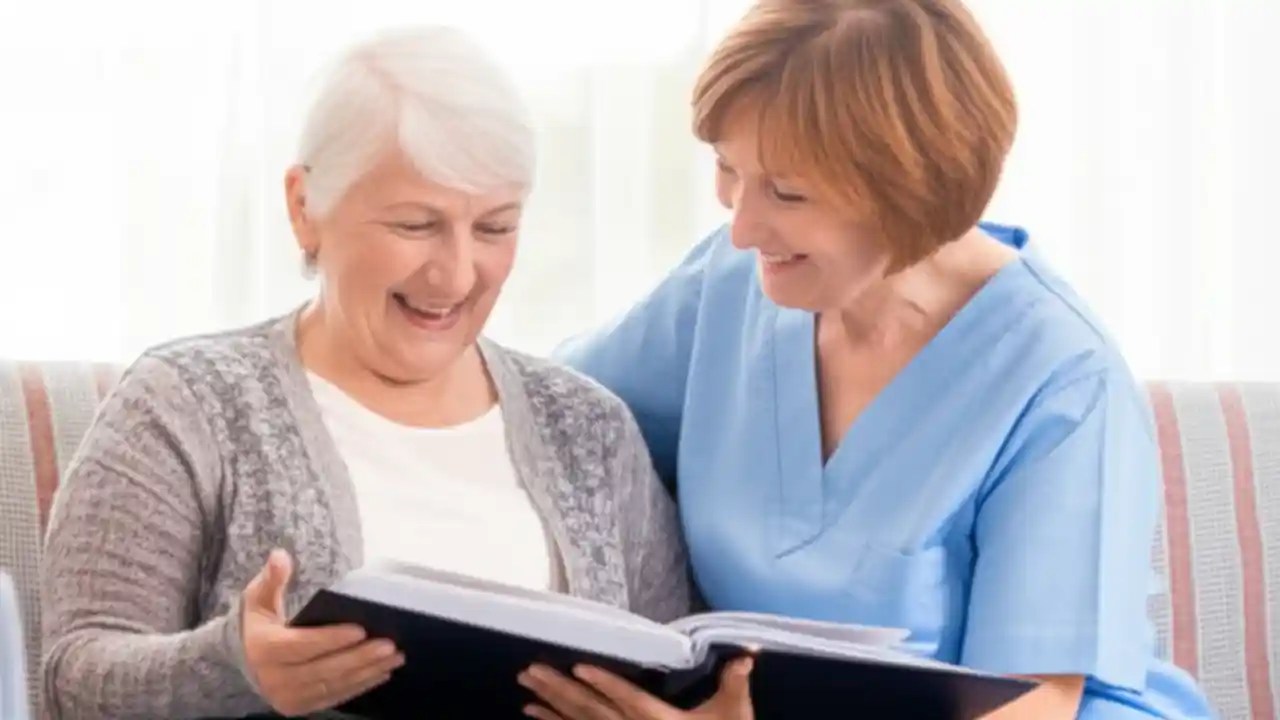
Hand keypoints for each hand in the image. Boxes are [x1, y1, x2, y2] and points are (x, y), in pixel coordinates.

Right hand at [241, 549, 404, 715]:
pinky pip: (335, 698)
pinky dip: (360, 686)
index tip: (360, 629)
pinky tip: (381, 673)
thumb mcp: (259, 599)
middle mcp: (275, 679)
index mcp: (265, 649)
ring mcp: (289, 697)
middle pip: (324, 669)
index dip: (332, 639)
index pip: (303, 645)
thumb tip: (280, 556)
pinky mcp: (302, 707)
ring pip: (334, 685)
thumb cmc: (261, 624)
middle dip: (359, 657)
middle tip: (389, 645)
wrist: (248, 662)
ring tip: (394, 657)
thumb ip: (272, 578)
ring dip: (367, 672)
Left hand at [518, 656, 753, 719]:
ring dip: (551, 710)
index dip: (606, 684)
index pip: (630, 699)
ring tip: (525, 694)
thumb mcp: (734, 715)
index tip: (579, 668)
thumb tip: (746, 655)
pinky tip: (536, 717)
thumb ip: (736, 684)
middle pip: (593, 712)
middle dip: (560, 691)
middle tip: (531, 672)